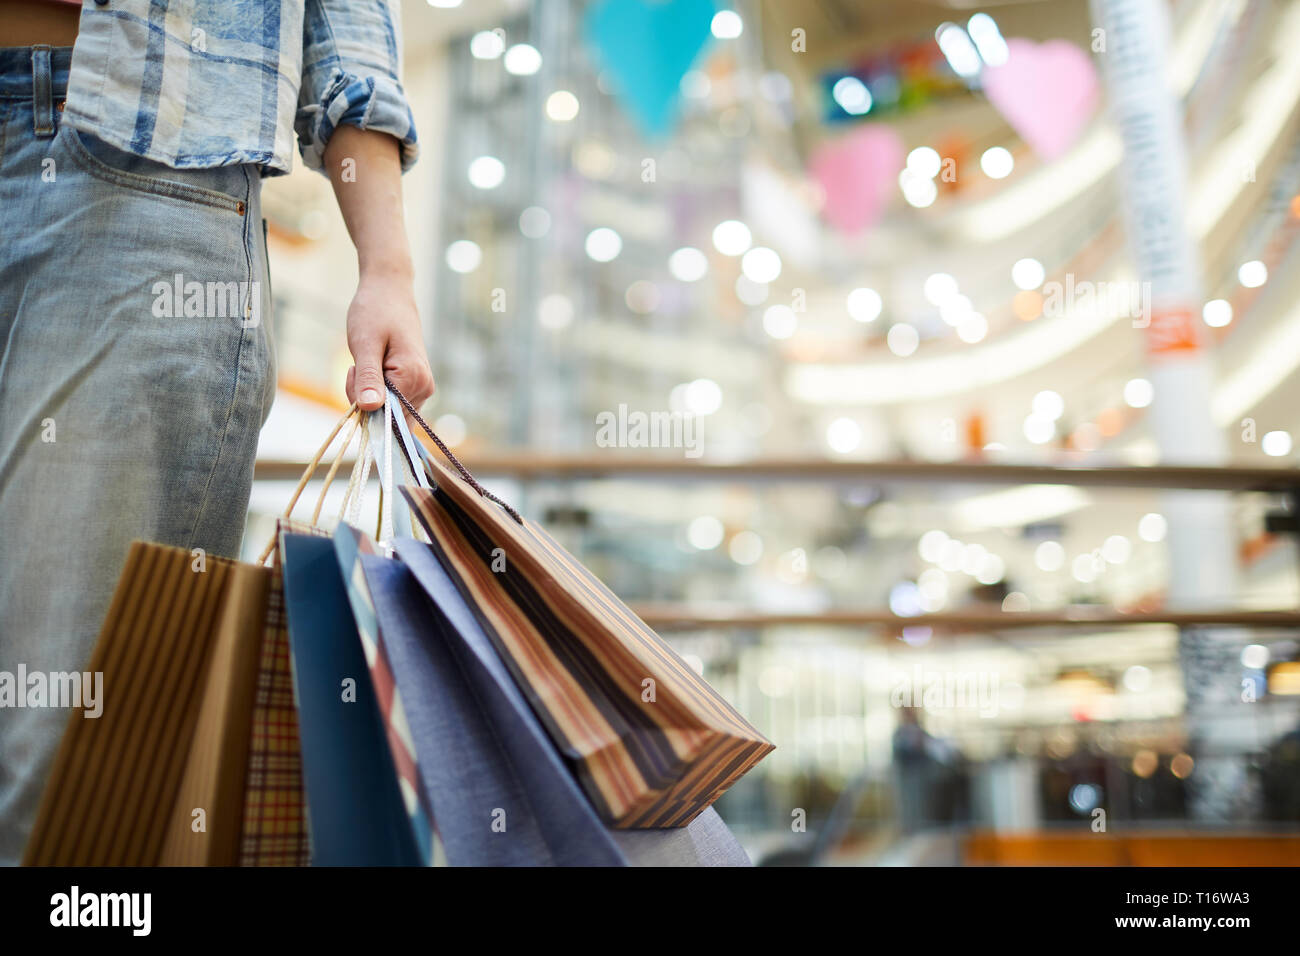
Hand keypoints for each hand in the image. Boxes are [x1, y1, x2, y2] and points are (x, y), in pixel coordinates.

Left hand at [345, 270, 434, 411]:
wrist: (390, 292)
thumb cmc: (375, 312)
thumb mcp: (365, 344)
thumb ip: (369, 378)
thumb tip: (369, 409)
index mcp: (414, 378)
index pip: (384, 415)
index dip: (362, 402)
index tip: (354, 373)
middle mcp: (424, 388)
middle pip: (387, 417)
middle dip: (364, 399)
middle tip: (357, 366)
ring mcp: (422, 389)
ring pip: (387, 412)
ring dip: (368, 394)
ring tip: (366, 362)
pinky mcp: (415, 387)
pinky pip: (391, 404)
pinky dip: (375, 391)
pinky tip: (372, 369)